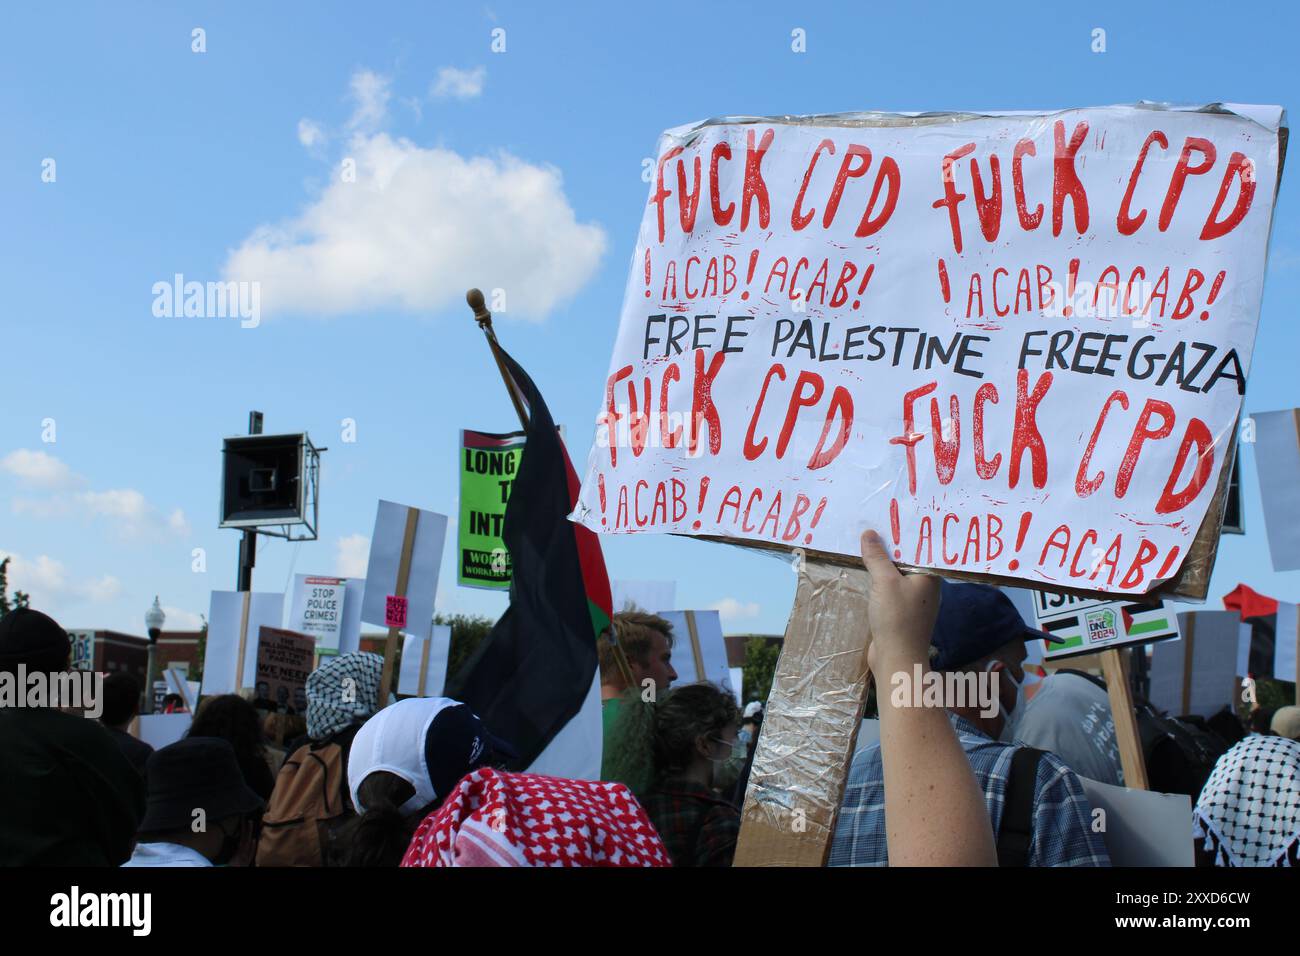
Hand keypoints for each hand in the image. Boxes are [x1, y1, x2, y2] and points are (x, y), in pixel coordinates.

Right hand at [859, 529, 940, 674]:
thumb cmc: (896, 618)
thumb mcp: (884, 581)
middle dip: (892, 547)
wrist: (896, 659)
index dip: (906, 533)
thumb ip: (877, 556)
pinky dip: (880, 582)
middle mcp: (925, 587)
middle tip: (875, 525)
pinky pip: (891, 590)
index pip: (920, 548)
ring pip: (898, 576)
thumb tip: (869, 534)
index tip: (892, 517)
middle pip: (908, 560)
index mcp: (929, 577)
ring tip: (868, 544)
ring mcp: (914, 602)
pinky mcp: (902, 614)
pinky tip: (867, 573)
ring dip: (884, 565)